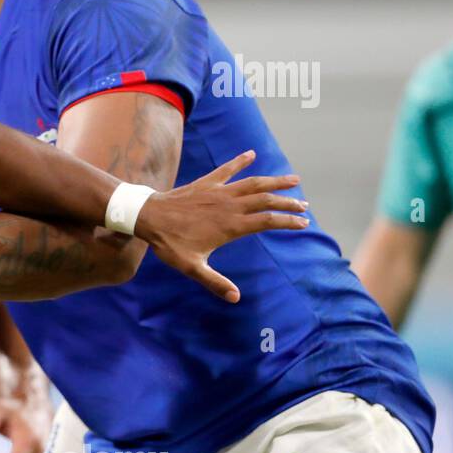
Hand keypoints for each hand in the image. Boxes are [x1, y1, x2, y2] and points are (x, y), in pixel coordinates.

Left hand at [135, 150, 308, 302]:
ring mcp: (218, 192)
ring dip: (274, 181)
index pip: (266, 221)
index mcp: (230, 226)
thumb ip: (214, 282)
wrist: (148, 216)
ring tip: (294, 179)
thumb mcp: (191, 266)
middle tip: (304, 206)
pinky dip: (240, 161)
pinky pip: (227, 169)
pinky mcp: (206, 183)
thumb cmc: (169, 244)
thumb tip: (235, 298)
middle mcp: (228, 206)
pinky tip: (251, 153)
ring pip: (253, 182)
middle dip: (287, 202)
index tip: (303, 223)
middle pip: (266, 200)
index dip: (287, 221)